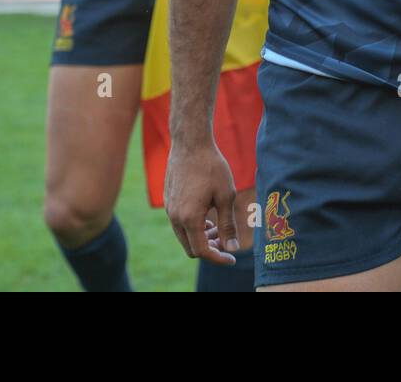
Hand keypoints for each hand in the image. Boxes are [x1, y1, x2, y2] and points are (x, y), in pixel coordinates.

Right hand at [165, 138, 239, 264]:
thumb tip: (232, 248)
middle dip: (210, 249)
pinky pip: (179, 223)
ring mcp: (169, 209)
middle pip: (191, 247)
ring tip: (217, 227)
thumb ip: (228, 225)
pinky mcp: (168, 201)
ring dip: (201, 238)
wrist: (190, 143)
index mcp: (189, 218)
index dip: (219, 258)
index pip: (202, 251)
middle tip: (226, 241)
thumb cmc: (211, 167)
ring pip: (184, 236)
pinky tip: (207, 215)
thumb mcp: (226, 196)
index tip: (232, 258)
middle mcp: (174, 217)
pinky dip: (193, 227)